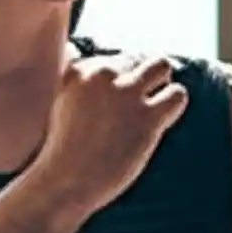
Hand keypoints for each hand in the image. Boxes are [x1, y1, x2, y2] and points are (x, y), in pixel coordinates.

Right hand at [33, 56, 187, 214]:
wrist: (64, 183)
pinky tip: (157, 123)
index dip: (114, 84)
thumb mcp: (54, 104)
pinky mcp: (147, 116)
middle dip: (137, 81)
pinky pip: (177, 95)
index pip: (110, 60)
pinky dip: (172, 105)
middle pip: (135, 59)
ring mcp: (125, 94)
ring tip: (147, 110)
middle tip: (129, 110)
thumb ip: (68, 77)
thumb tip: (74, 49)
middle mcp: (101, 75)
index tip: (106, 108)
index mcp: (76, 71)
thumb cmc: (58, 151)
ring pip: (160, 66)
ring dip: (158, 85)